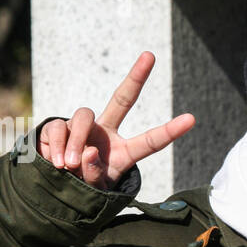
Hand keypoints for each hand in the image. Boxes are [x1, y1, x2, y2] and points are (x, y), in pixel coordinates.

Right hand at [36, 51, 194, 190]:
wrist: (54, 189)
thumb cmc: (82, 189)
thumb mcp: (95, 191)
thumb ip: (95, 176)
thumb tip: (90, 152)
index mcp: (124, 152)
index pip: (150, 141)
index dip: (170, 131)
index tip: (191, 119)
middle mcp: (106, 133)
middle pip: (122, 99)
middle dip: (136, 77)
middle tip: (150, 55)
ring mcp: (82, 127)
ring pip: (82, 116)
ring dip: (75, 141)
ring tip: (68, 166)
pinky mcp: (57, 127)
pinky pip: (57, 129)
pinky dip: (57, 147)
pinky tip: (56, 163)